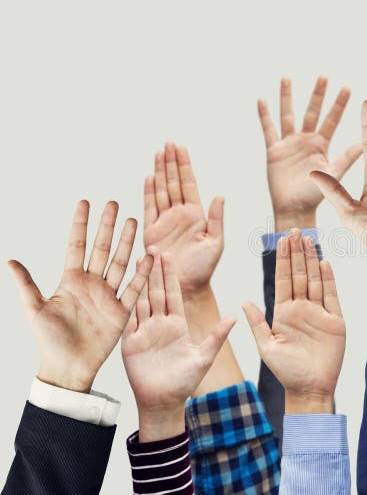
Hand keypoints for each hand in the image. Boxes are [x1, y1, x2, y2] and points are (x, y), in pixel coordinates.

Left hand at [7, 200, 151, 392]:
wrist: (68, 366)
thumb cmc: (49, 340)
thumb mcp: (34, 310)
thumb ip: (26, 284)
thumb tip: (9, 260)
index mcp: (70, 281)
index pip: (77, 246)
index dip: (80, 225)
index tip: (84, 203)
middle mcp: (91, 284)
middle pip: (102, 249)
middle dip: (107, 226)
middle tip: (113, 204)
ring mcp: (108, 296)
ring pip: (120, 263)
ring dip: (127, 243)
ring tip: (133, 221)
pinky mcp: (121, 311)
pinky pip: (134, 289)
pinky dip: (142, 273)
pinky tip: (149, 256)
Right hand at [122, 250, 234, 440]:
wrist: (163, 402)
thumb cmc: (185, 382)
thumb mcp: (204, 357)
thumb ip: (217, 336)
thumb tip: (235, 317)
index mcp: (177, 325)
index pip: (173, 294)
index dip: (170, 275)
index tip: (168, 256)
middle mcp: (159, 325)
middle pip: (156, 292)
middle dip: (154, 271)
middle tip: (152, 248)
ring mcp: (143, 333)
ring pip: (141, 301)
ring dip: (139, 282)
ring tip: (136, 261)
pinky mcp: (130, 343)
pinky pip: (127, 321)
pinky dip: (125, 304)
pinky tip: (121, 287)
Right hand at [143, 143, 223, 295]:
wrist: (185, 286)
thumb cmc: (204, 268)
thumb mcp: (216, 242)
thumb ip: (217, 218)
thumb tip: (220, 195)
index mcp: (197, 215)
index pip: (189, 184)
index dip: (184, 165)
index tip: (180, 147)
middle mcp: (180, 215)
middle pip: (174, 182)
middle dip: (171, 162)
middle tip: (168, 143)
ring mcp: (165, 221)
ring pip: (162, 190)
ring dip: (160, 172)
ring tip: (158, 153)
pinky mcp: (152, 230)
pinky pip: (149, 207)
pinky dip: (149, 192)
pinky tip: (149, 177)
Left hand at [244, 230, 344, 413]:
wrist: (309, 389)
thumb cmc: (286, 371)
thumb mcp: (266, 346)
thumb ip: (257, 323)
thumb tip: (243, 300)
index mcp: (284, 312)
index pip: (284, 279)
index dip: (284, 259)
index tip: (282, 239)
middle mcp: (302, 309)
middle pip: (300, 274)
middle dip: (297, 252)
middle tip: (295, 230)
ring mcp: (319, 313)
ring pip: (315, 280)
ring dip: (312, 260)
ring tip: (309, 239)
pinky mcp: (335, 321)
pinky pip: (331, 295)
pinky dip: (328, 279)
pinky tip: (324, 263)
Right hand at [258, 76, 361, 229]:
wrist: (294, 209)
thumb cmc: (316, 196)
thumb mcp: (334, 174)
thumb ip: (347, 158)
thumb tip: (366, 143)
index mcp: (322, 144)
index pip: (332, 119)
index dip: (339, 103)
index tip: (347, 86)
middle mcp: (306, 140)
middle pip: (312, 111)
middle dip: (317, 94)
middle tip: (323, 75)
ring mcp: (290, 143)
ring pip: (288, 115)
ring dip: (287, 97)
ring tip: (287, 77)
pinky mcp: (274, 150)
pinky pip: (269, 129)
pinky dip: (265, 115)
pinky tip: (262, 100)